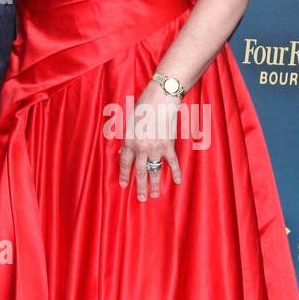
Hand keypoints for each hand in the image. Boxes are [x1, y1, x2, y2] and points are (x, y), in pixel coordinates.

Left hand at [118, 83, 182, 201]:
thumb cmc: (142, 108)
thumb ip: (126, 140)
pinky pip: (172, 163)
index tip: (124, 185)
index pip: (125, 164)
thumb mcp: (129, 124)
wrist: (159, 100)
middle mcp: (141, 149)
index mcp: (129, 142)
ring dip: (154, 184)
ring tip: (154, 195)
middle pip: (139, 172)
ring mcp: (155, 149)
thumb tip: (122, 153)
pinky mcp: (168, 146)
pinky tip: (176, 182)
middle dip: (140, 187)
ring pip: (154, 171)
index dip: (124, 175)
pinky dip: (175, 172)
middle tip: (141, 199)